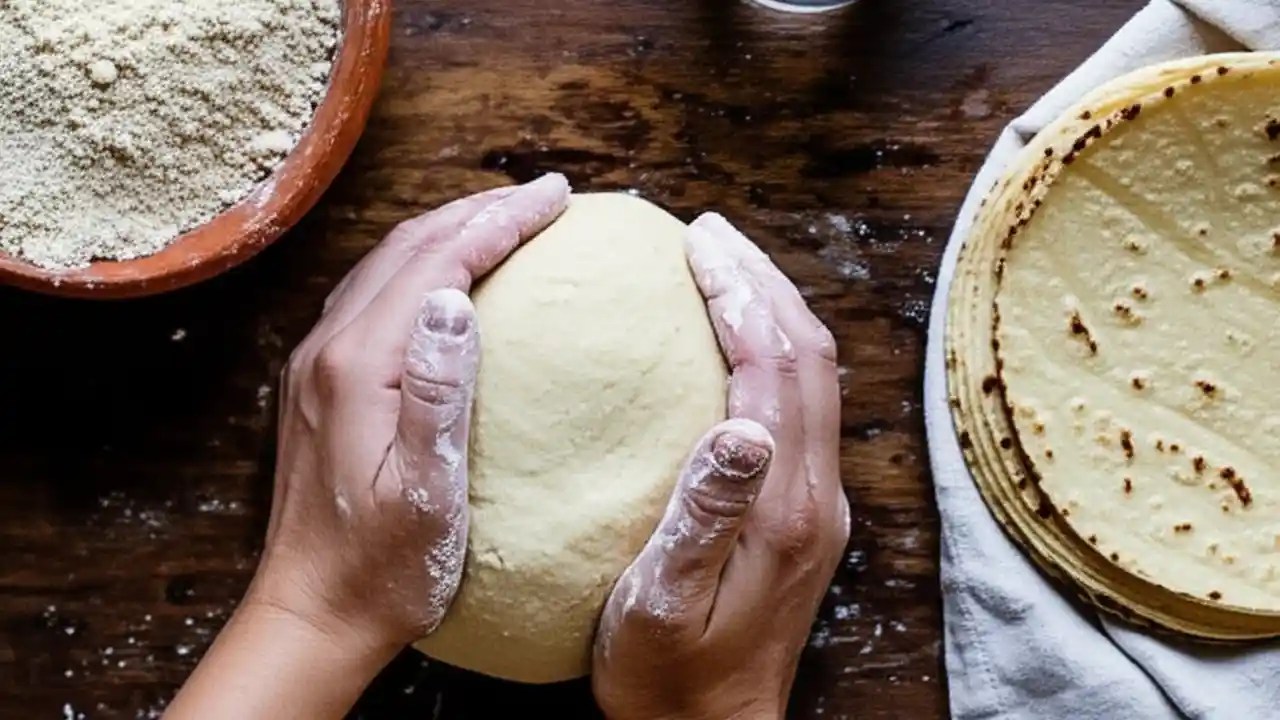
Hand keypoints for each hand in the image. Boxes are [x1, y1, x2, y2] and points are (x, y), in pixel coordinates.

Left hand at [166, 174, 570, 719]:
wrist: (313, 613)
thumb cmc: (381, 569)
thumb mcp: (423, 495)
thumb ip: (437, 396)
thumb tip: (456, 300)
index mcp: (357, 368)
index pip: (436, 263)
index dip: (499, 221)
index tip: (556, 199)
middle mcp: (328, 351)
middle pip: (409, 247)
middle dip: (480, 210)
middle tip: (545, 196)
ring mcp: (318, 365)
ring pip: (388, 265)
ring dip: (450, 231)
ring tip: (507, 219)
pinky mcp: (320, 385)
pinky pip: (375, 296)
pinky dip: (424, 266)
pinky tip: (453, 279)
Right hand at [592, 213, 849, 719]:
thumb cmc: (667, 678)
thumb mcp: (662, 606)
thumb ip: (702, 517)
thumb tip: (742, 425)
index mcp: (782, 507)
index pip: (776, 370)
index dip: (741, 297)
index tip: (698, 246)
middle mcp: (813, 493)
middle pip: (808, 355)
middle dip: (763, 281)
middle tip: (707, 234)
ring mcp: (815, 501)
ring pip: (812, 375)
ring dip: (774, 308)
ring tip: (722, 265)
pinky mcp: (803, 512)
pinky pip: (800, 404)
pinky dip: (772, 350)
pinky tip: (732, 340)